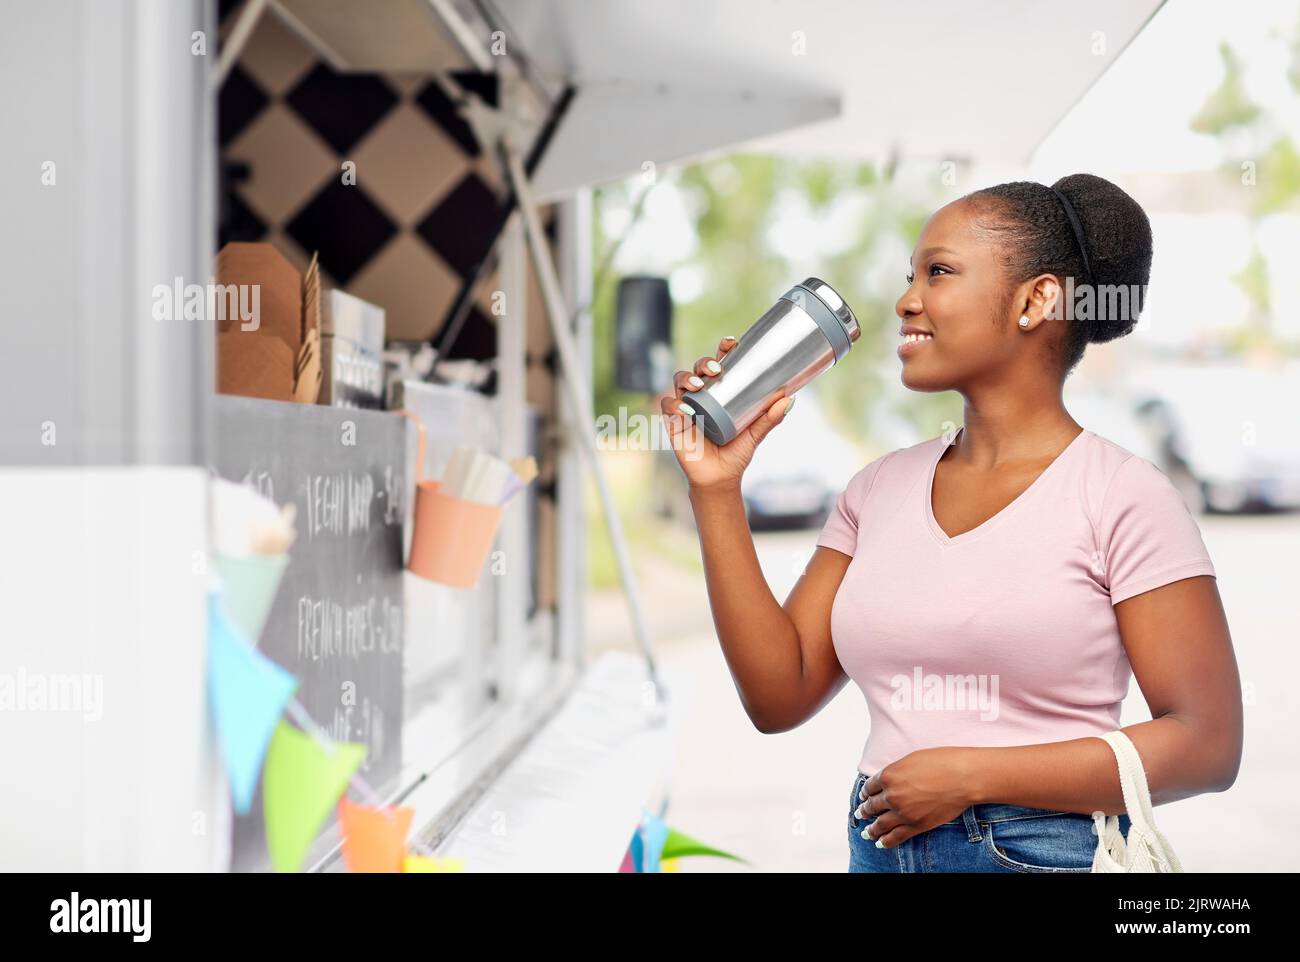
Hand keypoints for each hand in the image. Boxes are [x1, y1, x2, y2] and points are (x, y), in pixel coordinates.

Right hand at [656, 335, 794, 490]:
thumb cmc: (736, 454)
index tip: (731, 343)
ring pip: (679, 380)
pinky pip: (668, 406)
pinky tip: (686, 410)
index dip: (722, 350)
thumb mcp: (754, 435)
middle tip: (715, 369)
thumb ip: (769, 419)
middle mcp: (702, 396)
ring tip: (699, 385)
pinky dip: (674, 404)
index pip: (718, 364)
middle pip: (697, 368)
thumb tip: (789, 399)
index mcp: (720, 393)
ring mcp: (686, 407)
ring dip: (687, 377)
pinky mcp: (674, 422)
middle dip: (704, 362)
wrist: (719, 479)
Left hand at [856, 748, 978, 847]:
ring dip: (872, 829)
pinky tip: (880, 843)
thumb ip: (896, 771)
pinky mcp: (916, 825)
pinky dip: (886, 841)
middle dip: (865, 810)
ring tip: (867, 832)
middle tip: (861, 814)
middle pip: (872, 806)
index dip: (865, 792)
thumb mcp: (911, 759)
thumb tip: (888, 779)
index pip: (869, 787)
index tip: (864, 796)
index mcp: (888, 775)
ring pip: (881, 824)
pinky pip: (896, 836)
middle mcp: (892, 795)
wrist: (963, 777)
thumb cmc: (941, 762)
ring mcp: (903, 813)